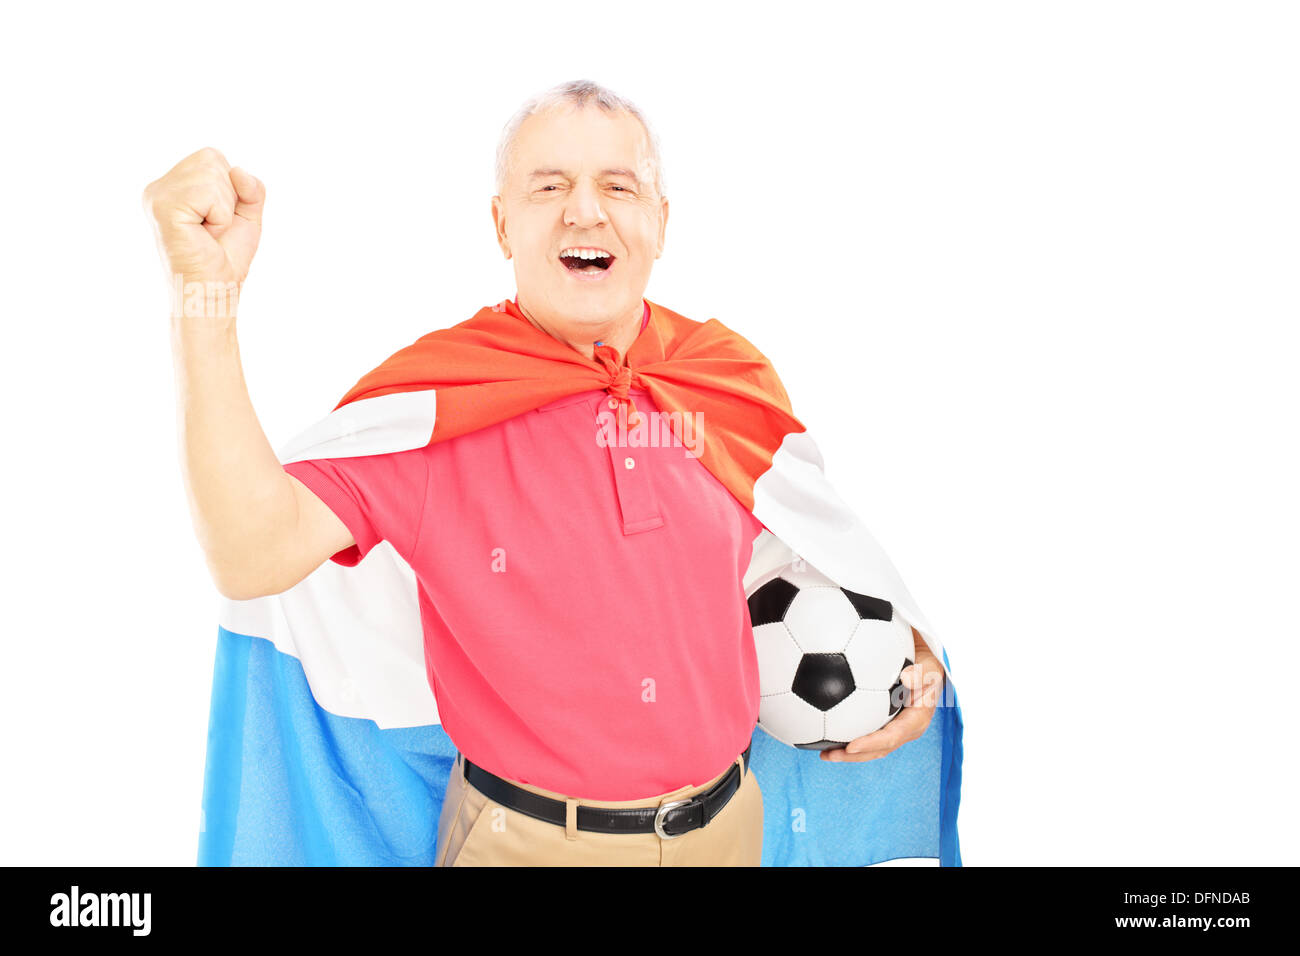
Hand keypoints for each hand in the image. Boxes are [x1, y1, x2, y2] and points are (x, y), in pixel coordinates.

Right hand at [142, 147, 264, 314]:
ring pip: (212, 172)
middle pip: (212, 158)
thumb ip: (250, 188)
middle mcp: (159, 188)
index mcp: (173, 186)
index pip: (212, 157)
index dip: (231, 190)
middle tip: (213, 228)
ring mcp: (157, 196)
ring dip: (224, 209)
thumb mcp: (246, 216)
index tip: (217, 220)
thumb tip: (238, 171)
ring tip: (208, 233)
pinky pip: (209, 192)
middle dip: (228, 197)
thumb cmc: (225, 259)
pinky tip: (204, 234)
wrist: (213, 293)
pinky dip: (220, 216)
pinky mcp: (162, 207)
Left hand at [820, 626, 944, 762]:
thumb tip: (906, 678)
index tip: (850, 747)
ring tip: (823, 752)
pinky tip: (826, 733)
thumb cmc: (926, 665)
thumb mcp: (930, 667)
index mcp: (915, 722)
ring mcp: (893, 730)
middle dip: (854, 756)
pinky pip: (865, 734)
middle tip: (828, 754)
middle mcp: (904, 731)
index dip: (871, 744)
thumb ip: (921, 673)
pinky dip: (846, 737)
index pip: (892, 738)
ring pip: (869, 747)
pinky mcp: (883, 724)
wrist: (924, 665)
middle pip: (877, 750)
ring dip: (846, 753)